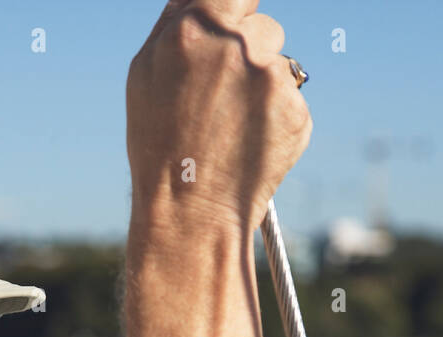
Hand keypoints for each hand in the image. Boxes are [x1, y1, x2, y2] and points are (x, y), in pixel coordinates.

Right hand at [126, 0, 312, 234]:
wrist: (190, 210)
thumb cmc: (159, 143)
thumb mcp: (145, 74)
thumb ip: (176, 24)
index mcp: (196, 28)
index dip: (239, 10)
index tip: (239, 23)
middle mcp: (238, 46)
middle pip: (265, 28)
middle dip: (252, 54)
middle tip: (225, 98)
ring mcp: (272, 79)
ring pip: (282, 65)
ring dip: (266, 87)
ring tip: (234, 126)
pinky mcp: (297, 111)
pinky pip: (293, 102)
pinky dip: (278, 120)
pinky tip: (250, 144)